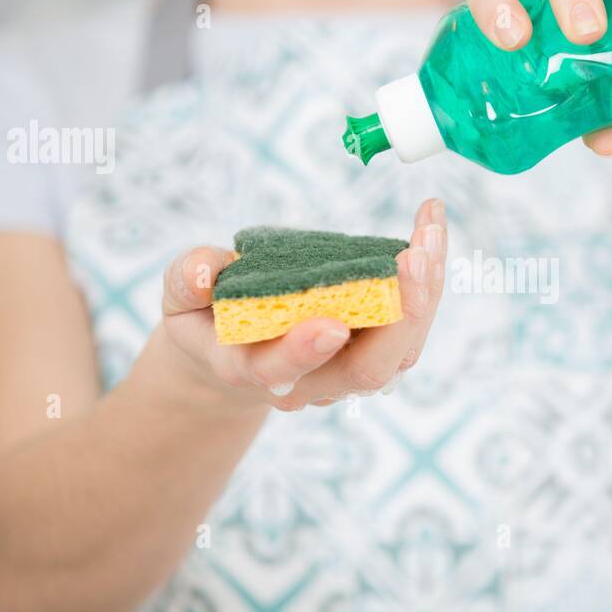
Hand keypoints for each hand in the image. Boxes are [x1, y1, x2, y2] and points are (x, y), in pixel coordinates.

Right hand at [161, 198, 447, 410]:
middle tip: (414, 257)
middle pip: (366, 371)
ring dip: (424, 292)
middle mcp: (309, 383)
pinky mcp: (375, 351)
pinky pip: (412, 324)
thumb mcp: (180, 298)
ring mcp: (347, 373)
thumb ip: (186, 281)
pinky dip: (428, 280)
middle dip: (398, 317)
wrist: (233, 349)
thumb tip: (204, 271)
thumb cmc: (206, 318)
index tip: (331, 323)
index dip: (303, 351)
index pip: (278, 370)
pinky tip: (430, 228)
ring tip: (430, 230)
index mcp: (250, 370)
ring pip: (400, 351)